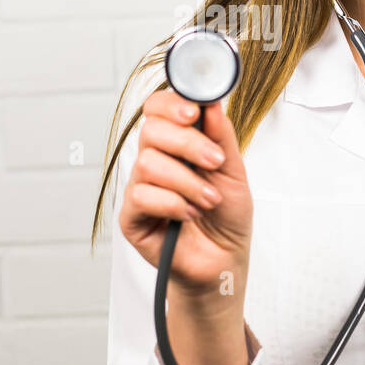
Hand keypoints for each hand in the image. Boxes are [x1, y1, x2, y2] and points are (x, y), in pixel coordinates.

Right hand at [118, 88, 252, 297]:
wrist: (224, 261)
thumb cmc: (226, 217)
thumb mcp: (233, 171)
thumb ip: (221, 136)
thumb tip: (211, 103)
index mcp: (175, 145)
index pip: (157, 109)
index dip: (170, 105)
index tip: (194, 113)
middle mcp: (154, 161)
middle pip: (151, 131)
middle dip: (187, 144)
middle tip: (214, 162)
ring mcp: (140, 188)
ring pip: (148, 163)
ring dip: (186, 182)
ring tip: (208, 200)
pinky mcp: (131, 216)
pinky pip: (142, 195)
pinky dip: (173, 204)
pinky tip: (188, 215)